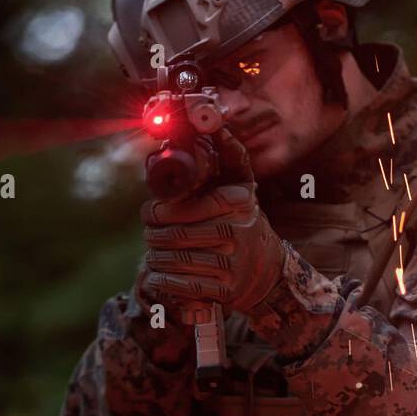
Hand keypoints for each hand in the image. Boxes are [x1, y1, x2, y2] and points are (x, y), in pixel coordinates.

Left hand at [141, 130, 286, 316]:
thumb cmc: (243, 222)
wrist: (267, 271)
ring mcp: (232, 263)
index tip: (149, 212)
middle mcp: (237, 232)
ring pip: (176, 259)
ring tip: (153, 253)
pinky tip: (158, 275)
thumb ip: (229, 156)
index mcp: (238, 203)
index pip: (186, 206)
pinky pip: (182, 285)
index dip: (160, 211)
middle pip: (176, 234)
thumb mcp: (242, 187)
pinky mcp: (225, 289)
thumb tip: (217, 125)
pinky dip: (163, 281)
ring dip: (156, 258)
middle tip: (149, 234)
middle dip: (154, 235)